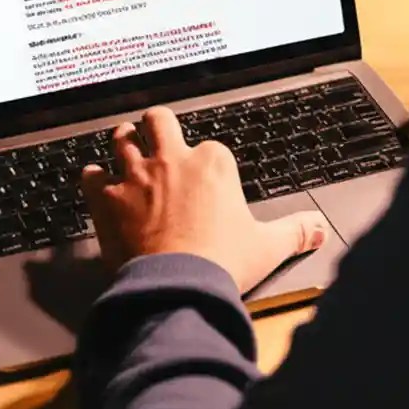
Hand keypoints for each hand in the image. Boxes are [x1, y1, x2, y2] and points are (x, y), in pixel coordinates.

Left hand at [80, 107, 330, 292]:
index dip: (208, 161)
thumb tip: (318, 228)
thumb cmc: (222, 263)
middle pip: (158, 121)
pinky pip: (89, 174)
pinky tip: (95, 182)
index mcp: (213, 163)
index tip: (207, 176)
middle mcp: (171, 160)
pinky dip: (92, 177)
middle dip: (157, 127)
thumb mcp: (268, 246)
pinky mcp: (106, 199)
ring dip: (123, 143)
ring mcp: (135, 177)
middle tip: (157, 137)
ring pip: (121, 138)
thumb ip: (295, 231)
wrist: (178, 287)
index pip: (211, 147)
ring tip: (125, 147)